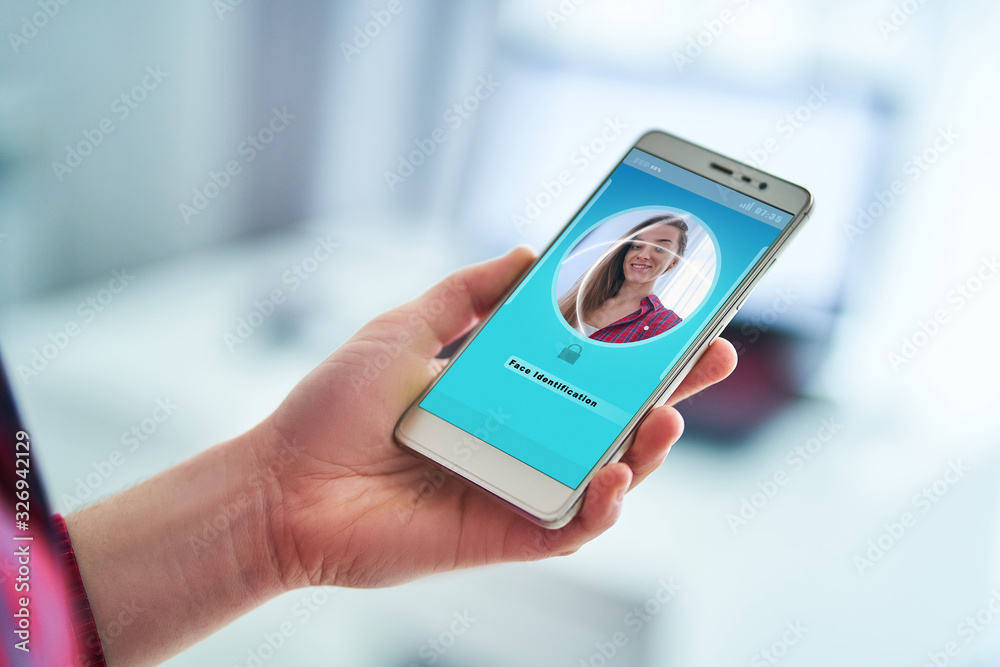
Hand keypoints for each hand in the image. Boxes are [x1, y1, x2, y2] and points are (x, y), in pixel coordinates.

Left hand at [252, 246, 736, 589]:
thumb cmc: (336, 407)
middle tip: (710, 352)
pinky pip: (575, 525)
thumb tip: (530, 254)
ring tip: (668, 414)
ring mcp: (518, 485)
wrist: (284, 485)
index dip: (633, 336)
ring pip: (609, 469)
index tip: (675, 304)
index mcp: (502, 387)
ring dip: (651, 444)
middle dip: (669, 384)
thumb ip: (466, 293)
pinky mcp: (507, 533)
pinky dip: (604, 504)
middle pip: (612, 412)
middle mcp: (520, 435)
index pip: (583, 360)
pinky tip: (615, 476)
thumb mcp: (406, 329)